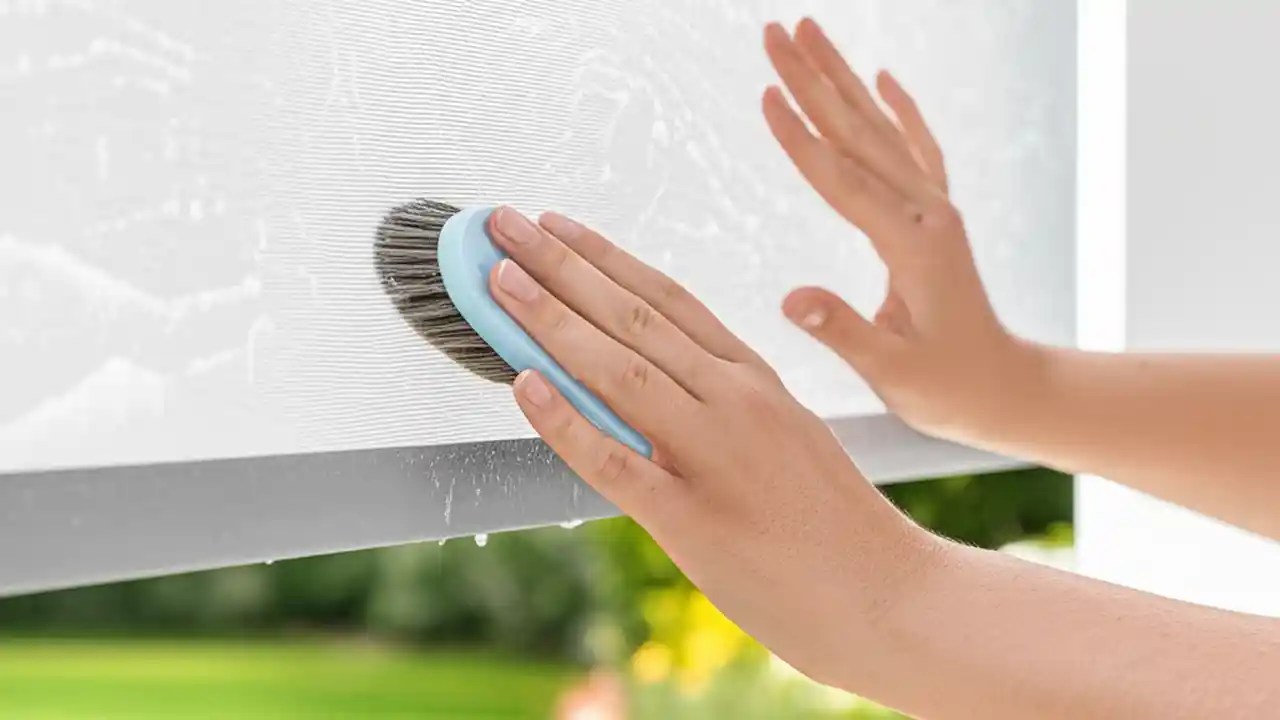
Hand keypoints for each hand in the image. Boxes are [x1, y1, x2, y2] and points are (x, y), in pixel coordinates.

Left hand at [482, 204, 933, 687]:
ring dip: (550, 320)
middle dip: (559, 265)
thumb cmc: (834, 522)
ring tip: (498, 280)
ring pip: (619, 371)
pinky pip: (616, 462)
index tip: (555, 225)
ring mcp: (716, 457)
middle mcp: (736, 401)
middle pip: (632, 317)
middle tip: (502, 225)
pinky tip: (524, 385)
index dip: (602, 257)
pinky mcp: (696, 521)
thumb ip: (719, 403)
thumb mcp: (785, 435)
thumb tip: (641, 377)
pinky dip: (566, 421)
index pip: (665, 298)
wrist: (892, 597)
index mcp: (756, 378)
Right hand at [762, 19, 1042, 443]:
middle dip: (813, 79)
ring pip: (880, 129)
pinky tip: (883, 77)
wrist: (1006, 390)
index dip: (800, 138)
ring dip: (841, 79)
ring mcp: (936, 208)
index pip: (842, 180)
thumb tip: (791, 299)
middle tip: (773, 31)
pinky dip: (899, 109)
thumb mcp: (893, 372)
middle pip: (858, 133)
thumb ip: (844, 332)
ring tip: (807, 32)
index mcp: (912, 244)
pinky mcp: (937, 215)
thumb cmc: (949, 389)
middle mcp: (928, 212)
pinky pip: (917, 147)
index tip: (766, 93)